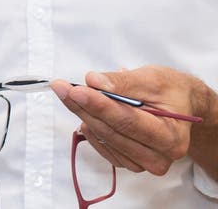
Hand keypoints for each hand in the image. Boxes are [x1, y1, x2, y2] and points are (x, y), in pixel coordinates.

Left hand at [51, 66, 217, 178]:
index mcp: (172, 137)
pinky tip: (86, 111)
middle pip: (112, 132)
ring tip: (72, 93)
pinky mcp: (129, 162)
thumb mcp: (152, 78)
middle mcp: (159, 157)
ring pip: (104, 139)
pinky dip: (90, 127)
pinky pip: (102, 146)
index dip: (99, 106)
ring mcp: (143, 163)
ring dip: (84, 114)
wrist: (180, 106)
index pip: (128, 122)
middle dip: (84, 107)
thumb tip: (94, 82)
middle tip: (62, 87)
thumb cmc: (170, 91)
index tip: (76, 90)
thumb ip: (123, 82)